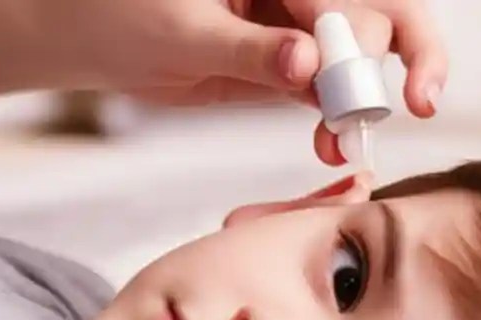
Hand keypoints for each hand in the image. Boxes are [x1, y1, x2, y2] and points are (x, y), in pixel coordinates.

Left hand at [68, 0, 447, 164]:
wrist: (88, 37)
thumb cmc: (118, 13)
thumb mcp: (181, 33)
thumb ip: (247, 50)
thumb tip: (308, 65)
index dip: (368, 39)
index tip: (360, 87)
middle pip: (379, 15)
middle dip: (392, 62)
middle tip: (384, 113)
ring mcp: (296, 27)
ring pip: (362, 56)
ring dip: (364, 102)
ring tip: (341, 145)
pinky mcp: (287, 65)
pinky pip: (329, 89)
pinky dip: (338, 119)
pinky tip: (332, 145)